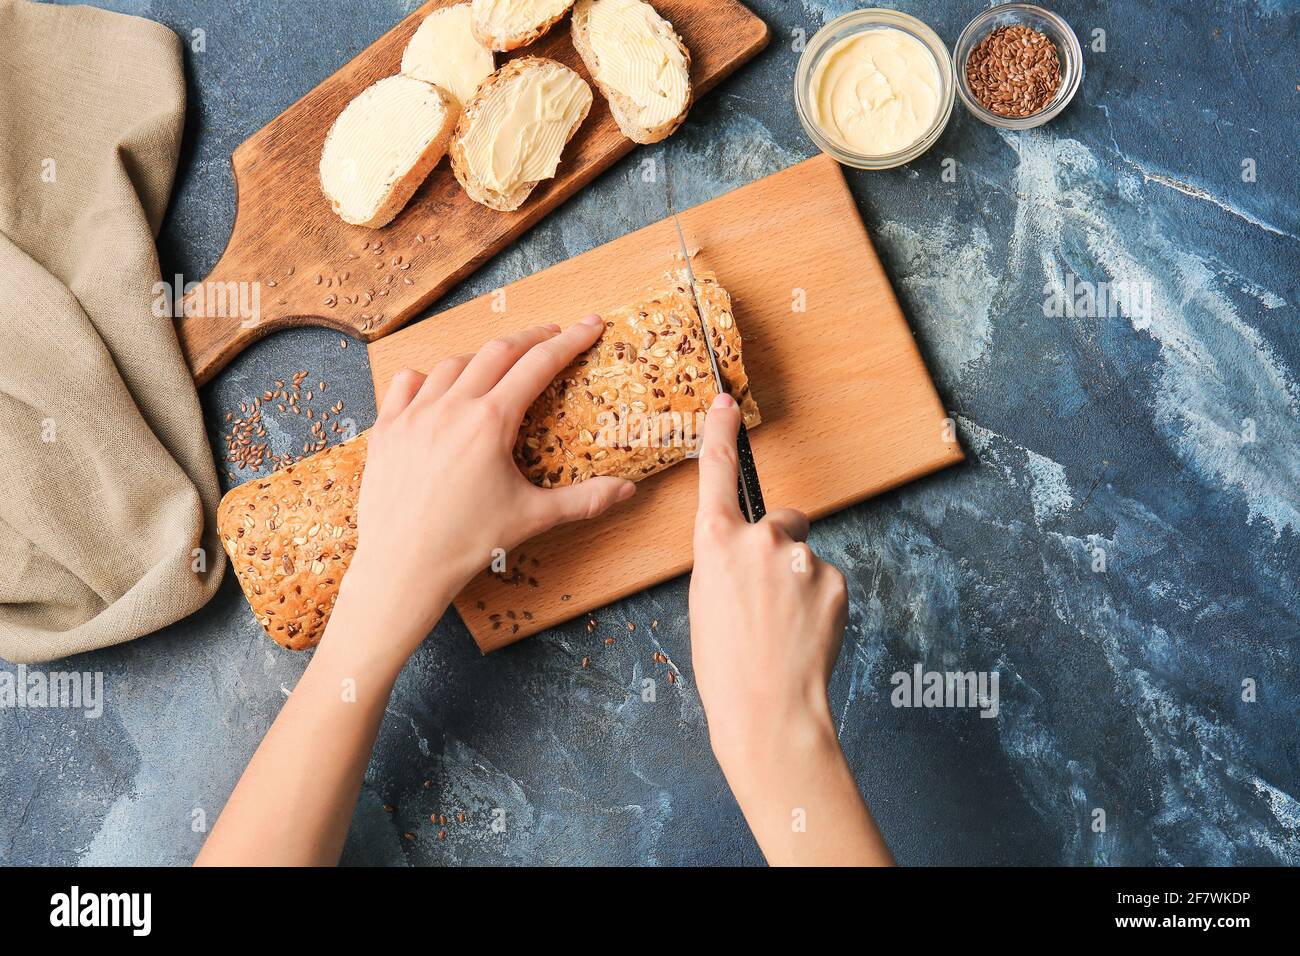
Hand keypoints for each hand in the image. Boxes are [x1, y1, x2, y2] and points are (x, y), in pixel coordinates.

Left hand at [342, 317, 635, 657]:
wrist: (402, 566)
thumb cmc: (467, 543)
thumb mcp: (532, 517)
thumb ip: (584, 499)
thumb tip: (627, 490)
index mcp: (491, 422)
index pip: (539, 365)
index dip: (569, 341)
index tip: (589, 325)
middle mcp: (452, 407)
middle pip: (498, 352)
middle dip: (531, 338)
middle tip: (552, 334)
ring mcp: (414, 415)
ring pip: (453, 365)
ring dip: (482, 357)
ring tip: (500, 362)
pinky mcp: (386, 430)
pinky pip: (406, 385)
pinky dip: (427, 377)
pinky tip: (438, 385)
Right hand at [689, 393, 846, 772]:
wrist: (768, 708)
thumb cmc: (725, 665)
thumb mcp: (704, 602)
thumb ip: (725, 562)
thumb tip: (750, 555)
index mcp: (714, 542)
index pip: (718, 472)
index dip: (721, 433)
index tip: (726, 403)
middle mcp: (759, 538)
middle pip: (779, 520)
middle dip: (777, 547)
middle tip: (765, 599)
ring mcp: (801, 557)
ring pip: (803, 553)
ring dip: (797, 579)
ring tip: (783, 625)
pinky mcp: (834, 579)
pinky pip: (826, 579)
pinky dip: (818, 601)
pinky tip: (804, 632)